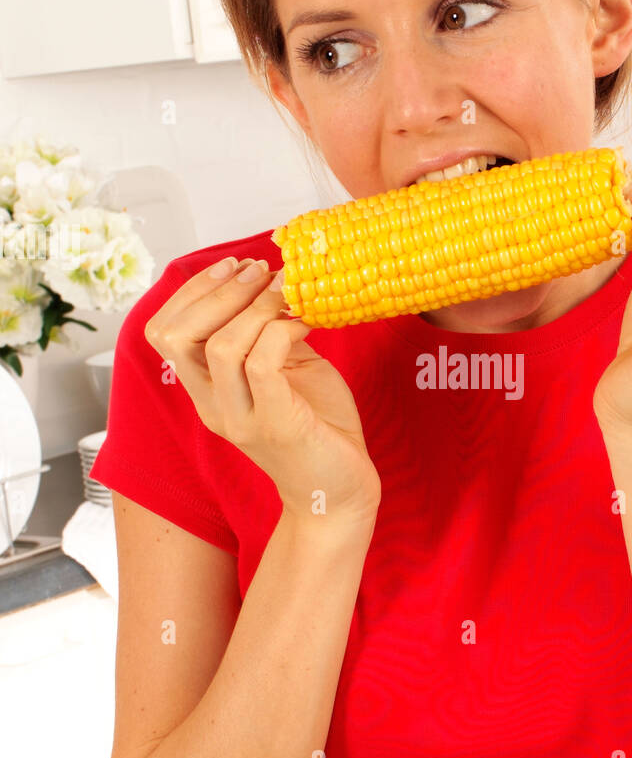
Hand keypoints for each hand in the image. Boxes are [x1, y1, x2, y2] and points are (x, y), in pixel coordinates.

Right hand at [144, 256, 381, 524]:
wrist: (340, 491)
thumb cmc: (318, 427)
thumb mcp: (290, 368)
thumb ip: (270, 332)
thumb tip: (275, 281)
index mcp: (207, 391)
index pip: (164, 332)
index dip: (192, 291)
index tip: (234, 265)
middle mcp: (213, 406)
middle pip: (177, 336)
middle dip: (216, 291)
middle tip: (258, 271)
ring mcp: (240, 419)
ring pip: (218, 347)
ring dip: (255, 307)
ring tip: (288, 292)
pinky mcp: (276, 426)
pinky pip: (261, 365)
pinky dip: (280, 331)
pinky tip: (305, 323)